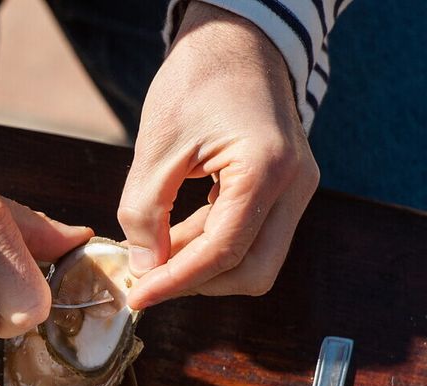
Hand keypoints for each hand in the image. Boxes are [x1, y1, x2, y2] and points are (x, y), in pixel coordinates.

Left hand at [117, 1, 318, 309]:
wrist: (235, 39)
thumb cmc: (197, 80)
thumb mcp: (156, 147)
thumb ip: (144, 212)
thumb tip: (144, 268)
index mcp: (267, 170)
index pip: (224, 251)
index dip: (176, 282)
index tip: (137, 296)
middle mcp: (295, 185)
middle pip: (253, 271)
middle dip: (197, 284)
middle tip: (145, 283)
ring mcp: (296, 188)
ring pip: (254, 258)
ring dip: (201, 266)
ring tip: (149, 256)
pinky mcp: (284, 188)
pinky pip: (251, 235)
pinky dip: (210, 245)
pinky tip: (169, 238)